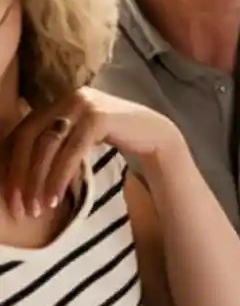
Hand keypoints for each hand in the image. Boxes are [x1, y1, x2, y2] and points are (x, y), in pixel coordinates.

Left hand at [2, 87, 181, 217]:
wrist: (158, 135)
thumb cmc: (119, 139)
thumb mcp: (80, 139)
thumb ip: (57, 144)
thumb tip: (22, 173)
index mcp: (57, 101)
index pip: (21, 133)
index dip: (10, 165)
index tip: (11, 197)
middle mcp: (66, 98)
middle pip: (28, 139)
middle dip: (20, 176)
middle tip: (20, 207)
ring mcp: (83, 104)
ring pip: (47, 146)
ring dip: (38, 181)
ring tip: (38, 208)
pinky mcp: (99, 116)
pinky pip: (71, 152)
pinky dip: (59, 177)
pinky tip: (55, 198)